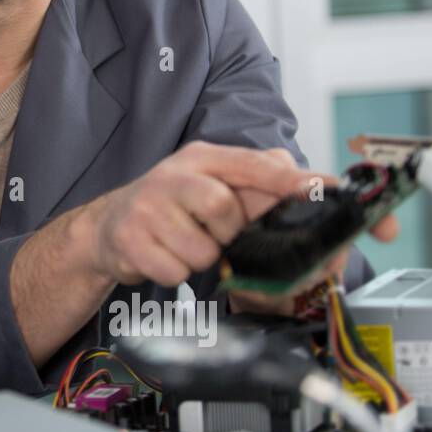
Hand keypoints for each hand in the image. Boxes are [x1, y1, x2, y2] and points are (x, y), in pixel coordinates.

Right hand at [78, 141, 309, 287]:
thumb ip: (255, 182)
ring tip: (183, 245)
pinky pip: (175, 272)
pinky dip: (176, 272)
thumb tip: (300, 178)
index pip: (251, 164)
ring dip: (199, 258)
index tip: (323, 187)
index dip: (287, 179)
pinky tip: (163, 256)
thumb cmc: (170, 205)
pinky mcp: (130, 239)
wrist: (108, 226)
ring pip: (201, 250)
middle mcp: (171, 176)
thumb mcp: (209, 183)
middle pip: (223, 208)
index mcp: (200, 158)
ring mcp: (147, 207)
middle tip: (211, 233)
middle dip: (225, 232)